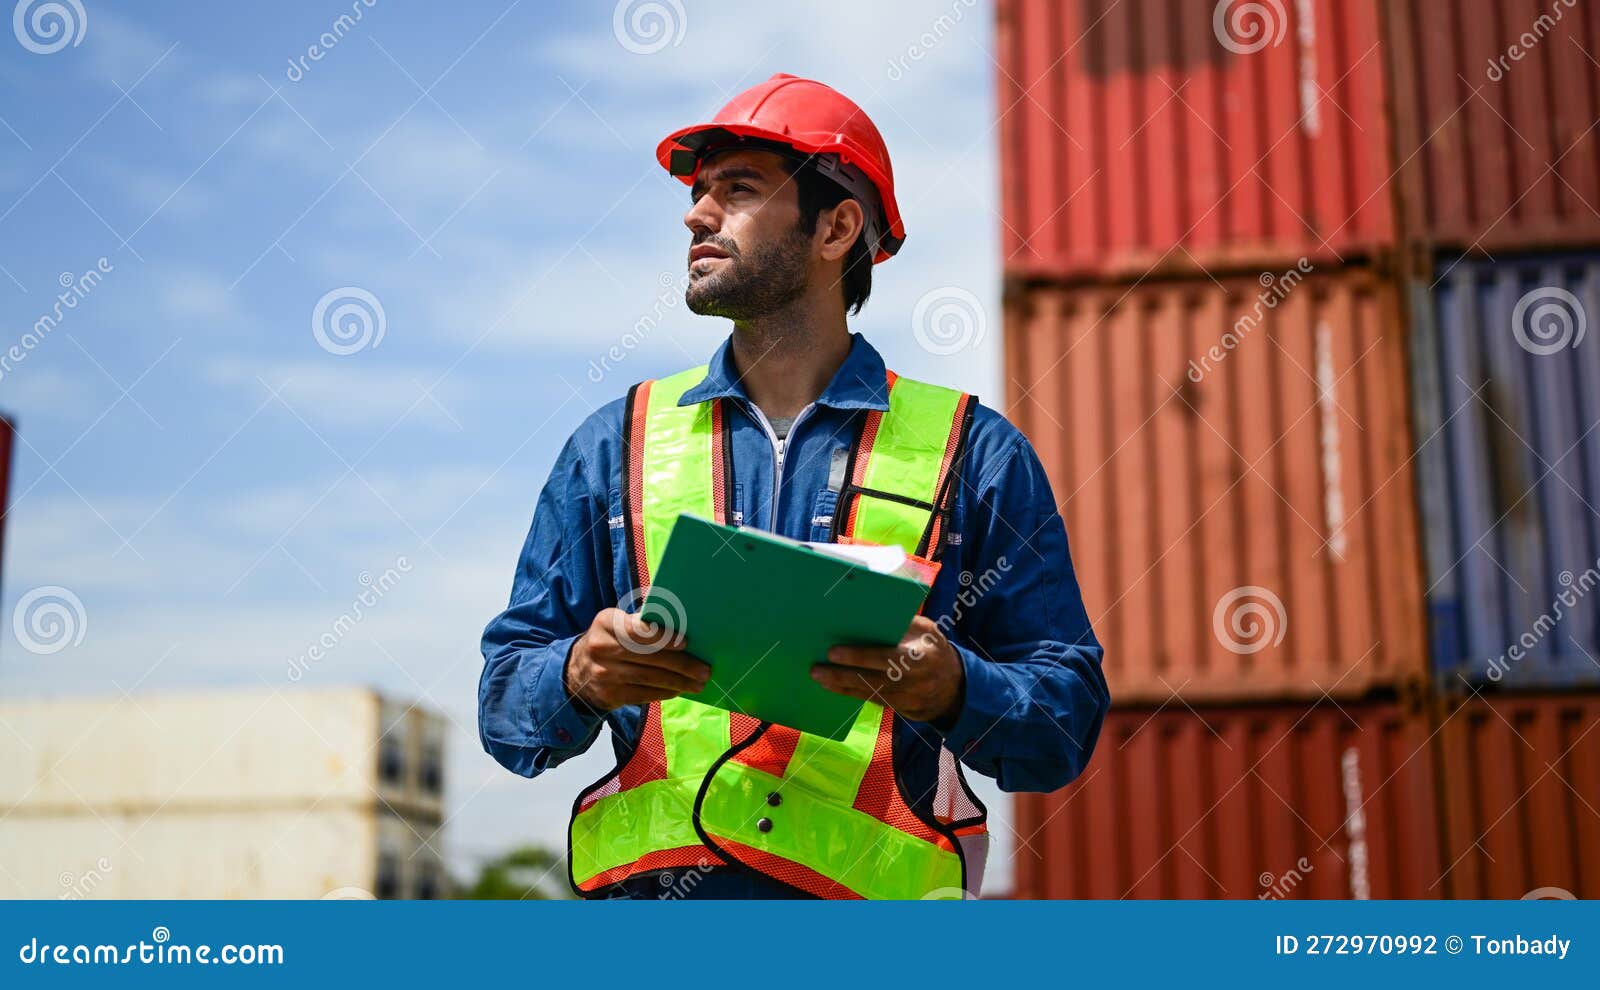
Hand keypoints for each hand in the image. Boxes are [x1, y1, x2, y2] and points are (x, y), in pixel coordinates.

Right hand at [565, 608, 710, 712]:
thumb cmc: (608, 641)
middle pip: (648, 657)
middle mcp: (602, 648)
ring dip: (679, 682)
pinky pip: (643, 694)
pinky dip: (665, 692)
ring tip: (698, 682)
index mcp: (605, 623)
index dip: (663, 637)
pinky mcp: (609, 696)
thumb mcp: (615, 622)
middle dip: (681, 664)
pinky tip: (679, 690)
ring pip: (649, 678)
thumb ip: (640, 618)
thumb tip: (673, 611)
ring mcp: (604, 674)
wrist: (576, 672)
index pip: (636, 630)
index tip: (686, 642)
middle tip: (704, 670)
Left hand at [811, 615, 964, 724]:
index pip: (885, 656)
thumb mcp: (927, 630)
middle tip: (816, 669)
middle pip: (872, 678)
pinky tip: (832, 686)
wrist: (954, 687)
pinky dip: (850, 693)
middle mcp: (913, 680)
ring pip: (868, 692)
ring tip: (818, 676)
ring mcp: (906, 697)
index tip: (833, 652)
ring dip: (840, 685)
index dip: (859, 656)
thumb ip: (904, 623)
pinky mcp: (899, 708)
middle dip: (842, 674)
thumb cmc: (933, 649)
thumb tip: (870, 612)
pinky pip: (870, 700)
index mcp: (920, 656)